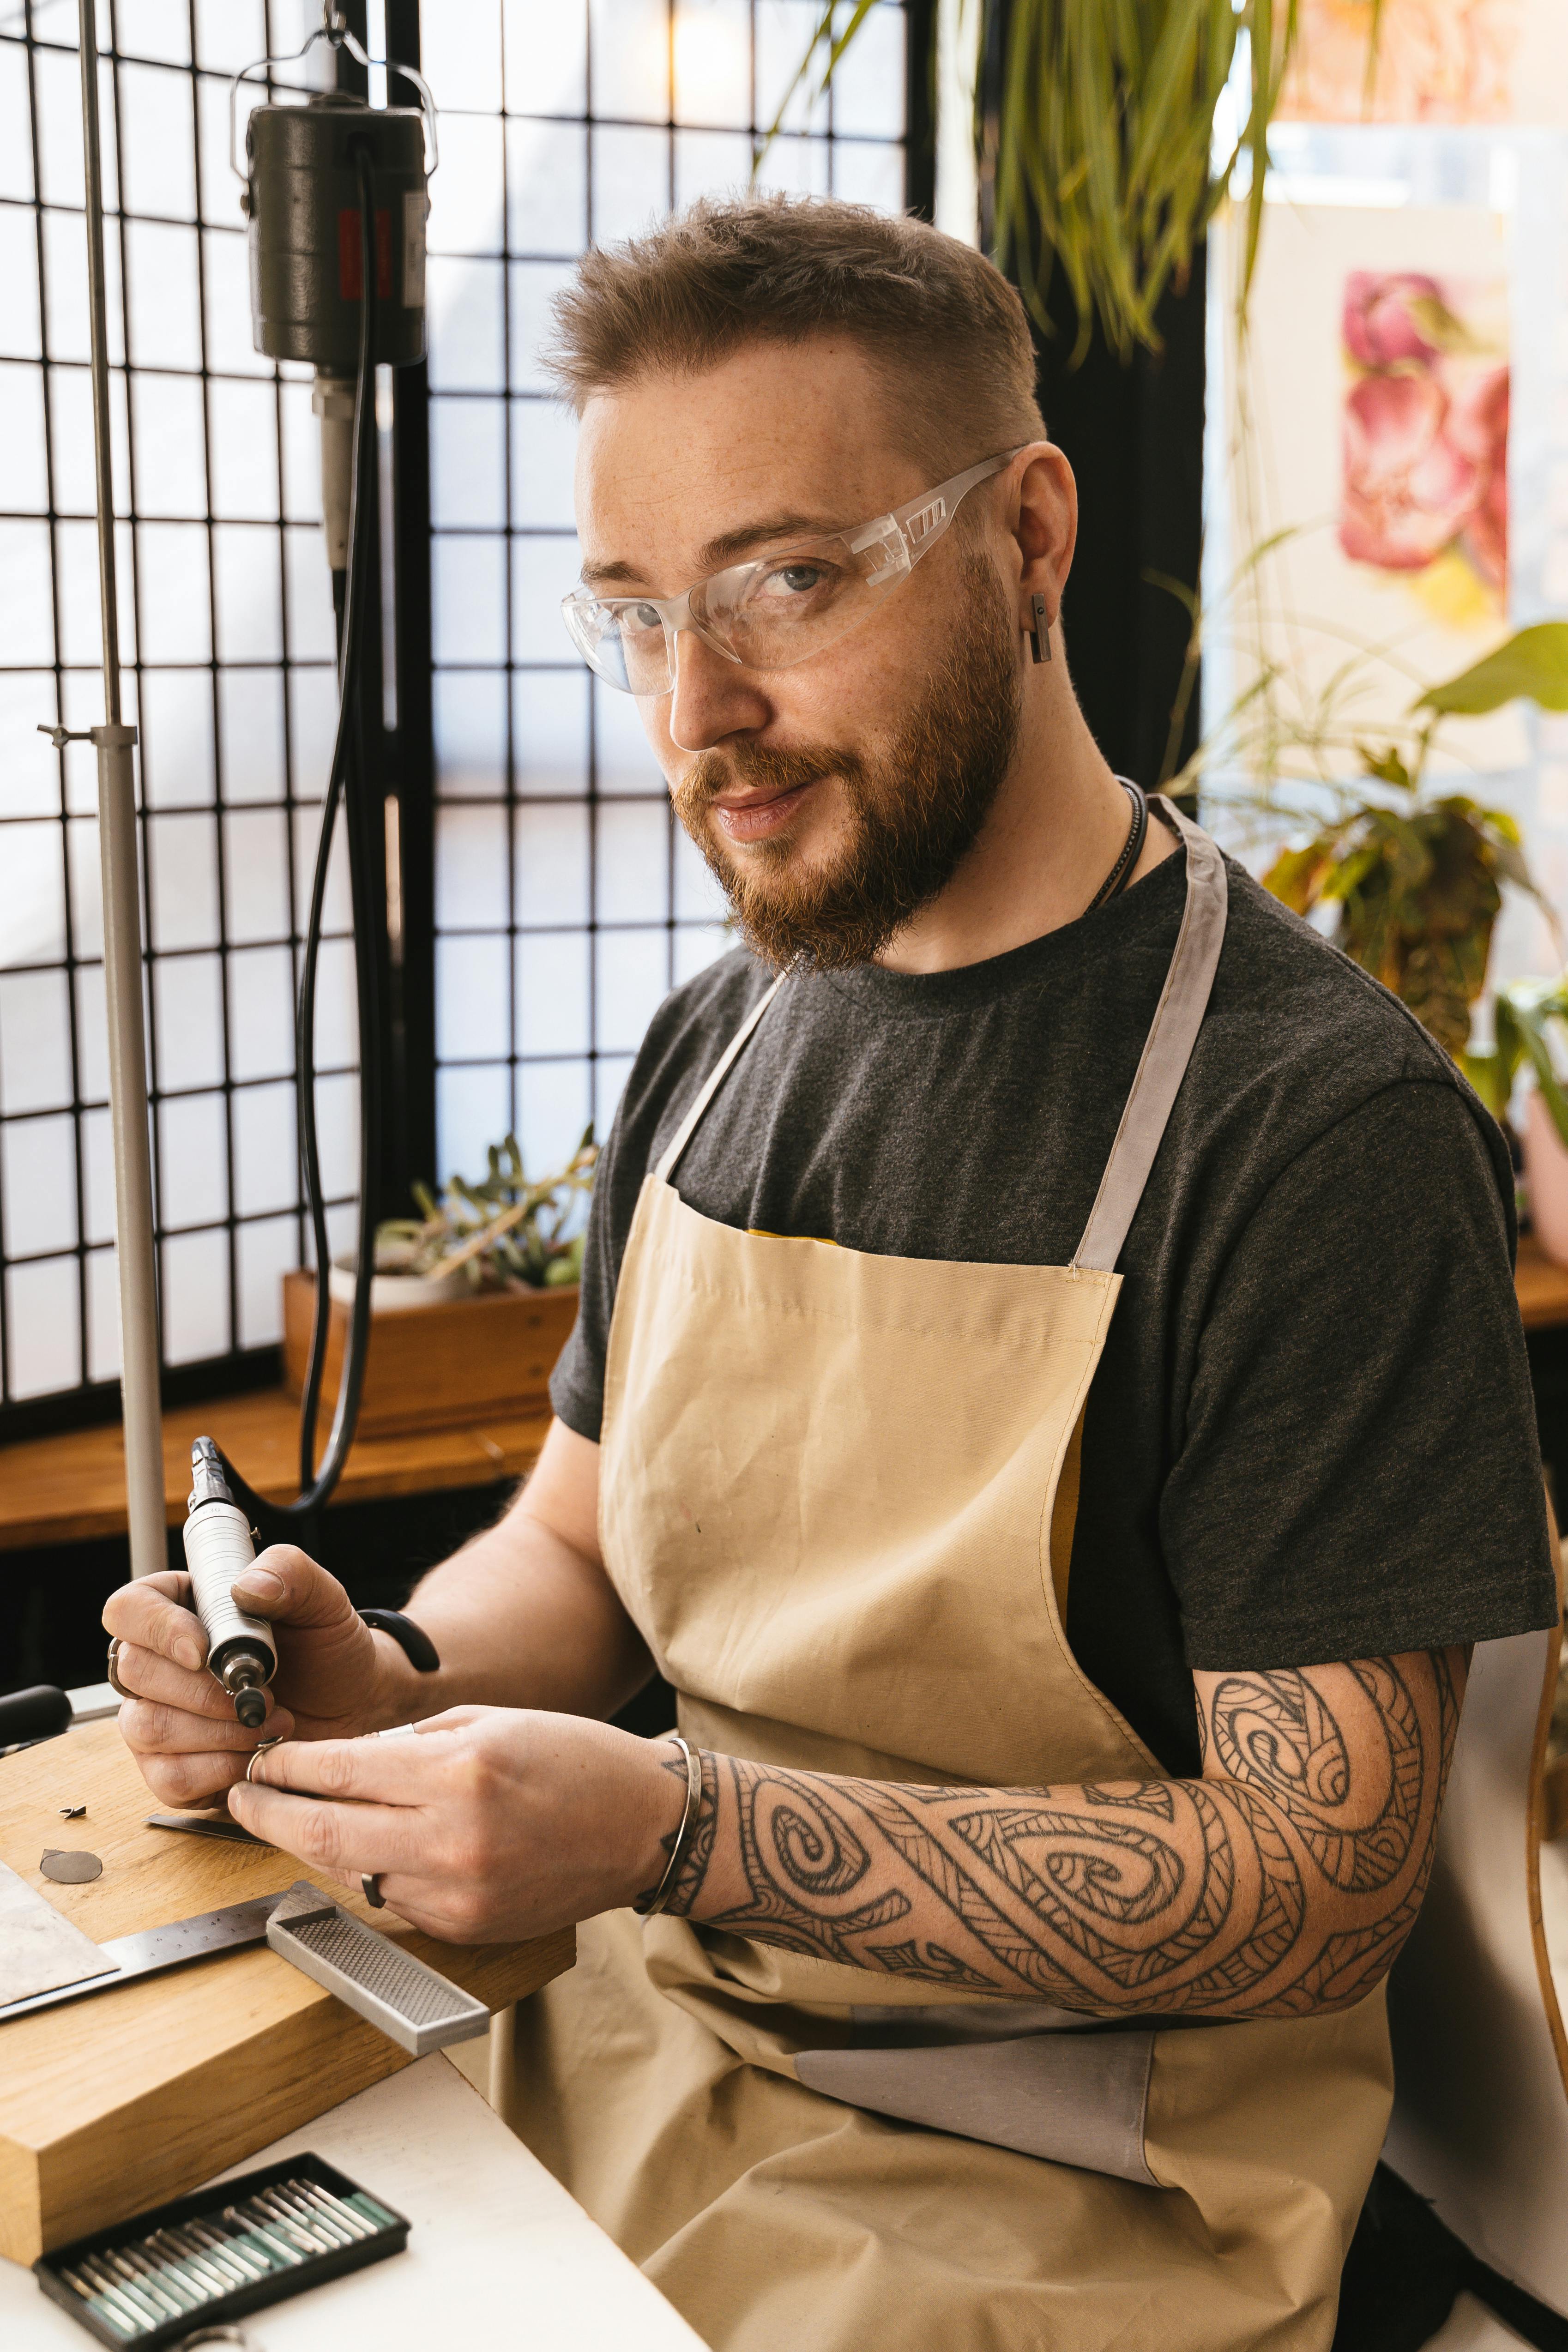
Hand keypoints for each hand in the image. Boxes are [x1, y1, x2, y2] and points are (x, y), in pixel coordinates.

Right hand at [103, 1547, 413, 1807]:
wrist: (352, 1702)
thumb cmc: (327, 1645)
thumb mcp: (321, 1597)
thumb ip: (288, 1572)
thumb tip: (247, 1586)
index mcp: (181, 1609)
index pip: (129, 1610)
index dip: (156, 1630)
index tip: (203, 1651)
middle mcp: (158, 1663)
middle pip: (135, 1673)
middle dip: (204, 1691)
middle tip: (264, 1694)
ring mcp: (158, 1717)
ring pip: (147, 1728)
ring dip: (217, 1731)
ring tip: (271, 1722)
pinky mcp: (172, 1768)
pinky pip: (168, 1777)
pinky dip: (218, 1769)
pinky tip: (255, 1753)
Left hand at [226, 1707, 685, 1942]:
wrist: (642, 1826)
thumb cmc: (572, 1761)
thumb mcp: (486, 1723)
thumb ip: (406, 1748)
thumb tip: (336, 1766)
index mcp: (457, 1773)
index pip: (336, 1773)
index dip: (283, 1769)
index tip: (257, 1763)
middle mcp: (451, 1839)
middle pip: (321, 1834)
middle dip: (269, 1815)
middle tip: (243, 1799)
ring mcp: (457, 1893)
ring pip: (354, 1872)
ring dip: (322, 1845)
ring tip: (308, 1817)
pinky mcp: (465, 1929)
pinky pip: (397, 1901)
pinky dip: (380, 1873)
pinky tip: (389, 1848)